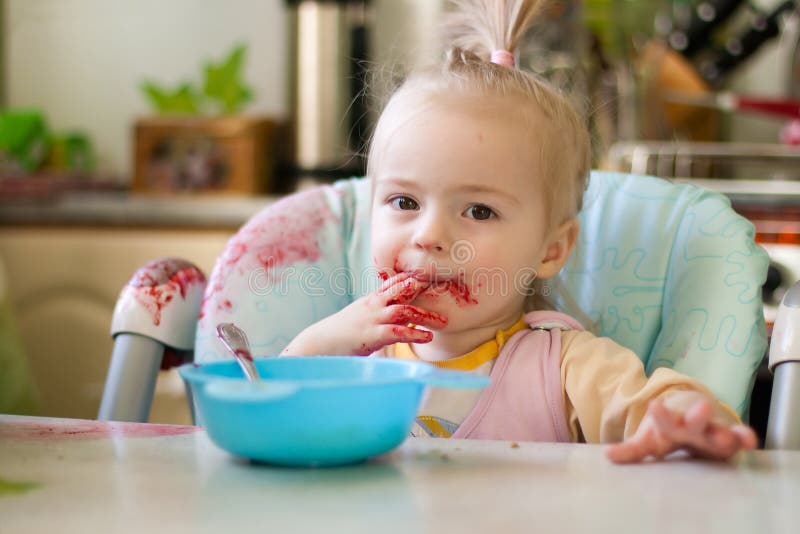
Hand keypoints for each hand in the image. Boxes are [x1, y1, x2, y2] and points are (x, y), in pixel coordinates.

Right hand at [281, 272, 447, 355]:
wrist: (317, 344)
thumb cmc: (339, 334)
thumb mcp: (360, 319)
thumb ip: (377, 315)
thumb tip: (394, 318)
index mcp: (371, 300)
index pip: (395, 282)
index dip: (413, 279)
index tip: (432, 277)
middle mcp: (373, 305)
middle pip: (402, 289)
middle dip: (423, 288)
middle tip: (444, 289)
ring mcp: (372, 319)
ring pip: (403, 309)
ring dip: (425, 315)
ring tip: (443, 322)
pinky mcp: (371, 335)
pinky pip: (397, 331)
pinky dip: (414, 333)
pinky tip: (427, 337)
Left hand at [605, 393, 757, 463]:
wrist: (693, 411)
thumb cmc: (670, 431)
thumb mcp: (651, 440)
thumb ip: (632, 449)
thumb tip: (607, 455)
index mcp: (670, 426)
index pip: (663, 421)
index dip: (660, 415)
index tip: (655, 405)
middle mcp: (691, 427)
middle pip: (693, 423)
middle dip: (695, 418)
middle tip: (699, 409)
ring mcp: (711, 431)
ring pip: (717, 431)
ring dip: (722, 432)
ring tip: (727, 436)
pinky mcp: (730, 437)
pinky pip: (739, 437)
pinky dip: (744, 437)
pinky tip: (750, 442)